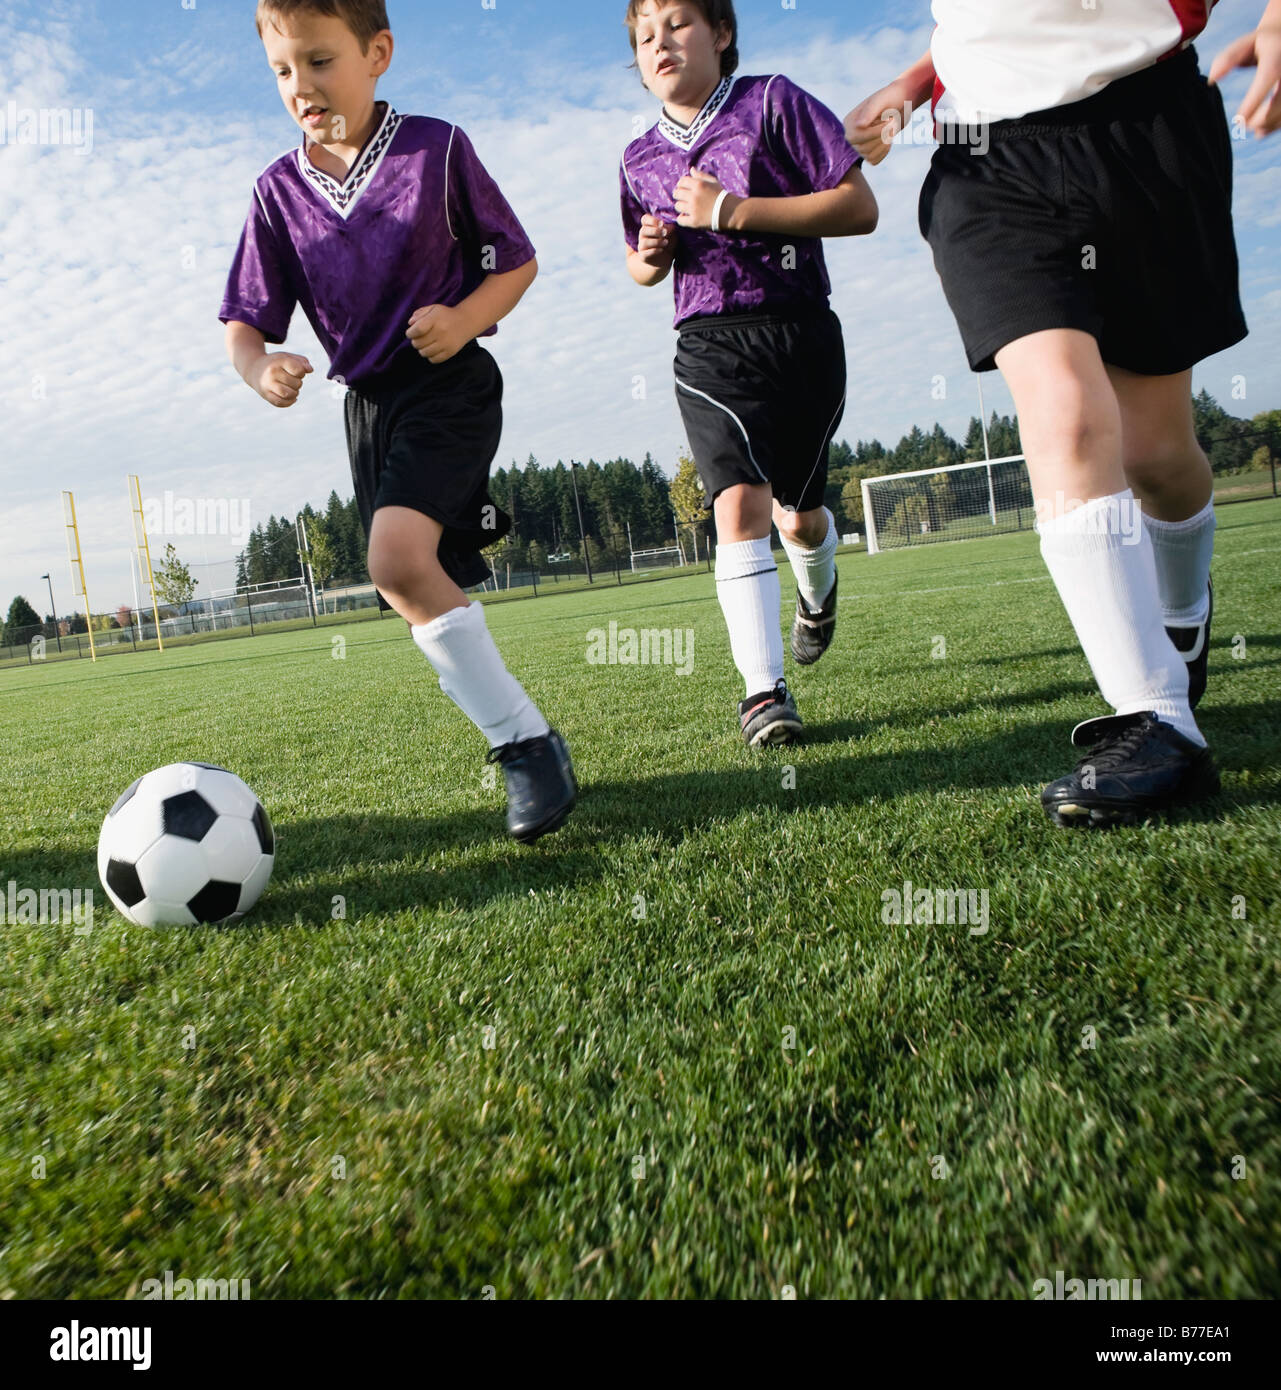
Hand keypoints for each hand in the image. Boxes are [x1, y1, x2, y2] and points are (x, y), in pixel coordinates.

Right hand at [250, 352, 312, 407]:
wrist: (254, 369)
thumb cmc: (276, 363)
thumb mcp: (287, 357)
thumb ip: (302, 361)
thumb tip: (310, 370)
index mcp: (278, 361)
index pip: (299, 370)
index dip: (302, 372)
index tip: (297, 371)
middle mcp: (272, 373)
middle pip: (296, 383)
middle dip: (298, 383)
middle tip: (291, 379)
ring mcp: (268, 385)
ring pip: (289, 394)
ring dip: (295, 393)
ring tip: (291, 388)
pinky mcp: (266, 395)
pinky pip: (281, 403)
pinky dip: (289, 402)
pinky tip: (291, 397)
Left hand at [407, 304, 474, 362]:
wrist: (466, 322)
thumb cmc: (445, 315)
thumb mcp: (433, 309)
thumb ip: (420, 314)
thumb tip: (410, 324)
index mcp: (435, 319)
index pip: (418, 330)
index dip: (410, 333)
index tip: (410, 333)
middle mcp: (441, 332)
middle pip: (418, 343)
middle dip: (415, 341)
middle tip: (419, 338)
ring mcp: (446, 343)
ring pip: (424, 353)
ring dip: (422, 349)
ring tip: (425, 344)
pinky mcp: (450, 352)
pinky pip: (433, 360)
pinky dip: (430, 356)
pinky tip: (433, 349)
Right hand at [636, 212, 677, 265]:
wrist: (666, 260)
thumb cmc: (668, 244)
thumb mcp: (672, 235)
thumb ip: (670, 229)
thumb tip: (668, 226)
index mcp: (649, 227)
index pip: (645, 219)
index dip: (652, 220)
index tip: (662, 223)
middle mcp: (643, 236)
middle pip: (643, 230)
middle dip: (655, 231)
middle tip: (665, 233)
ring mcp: (642, 246)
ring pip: (645, 242)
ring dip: (656, 241)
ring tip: (666, 242)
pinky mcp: (643, 257)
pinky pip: (645, 253)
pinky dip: (654, 251)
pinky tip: (661, 250)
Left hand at [674, 166, 737, 229]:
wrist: (730, 212)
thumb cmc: (721, 196)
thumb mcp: (713, 182)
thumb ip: (701, 175)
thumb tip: (691, 169)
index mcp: (698, 185)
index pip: (681, 181)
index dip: (681, 185)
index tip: (683, 189)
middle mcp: (694, 196)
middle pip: (677, 194)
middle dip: (679, 195)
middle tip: (684, 199)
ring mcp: (693, 209)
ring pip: (677, 206)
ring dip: (681, 207)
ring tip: (687, 208)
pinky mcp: (694, 221)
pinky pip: (680, 220)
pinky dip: (682, 219)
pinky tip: (686, 217)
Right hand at [845, 74, 922, 164]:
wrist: (902, 103)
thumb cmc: (891, 98)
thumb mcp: (881, 100)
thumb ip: (870, 111)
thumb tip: (859, 125)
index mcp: (849, 122)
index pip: (856, 137)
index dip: (875, 132)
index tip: (890, 119)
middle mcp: (850, 135)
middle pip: (862, 148)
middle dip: (882, 137)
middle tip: (893, 122)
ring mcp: (859, 145)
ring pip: (869, 156)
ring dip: (885, 143)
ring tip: (892, 128)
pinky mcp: (869, 153)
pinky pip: (874, 161)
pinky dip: (884, 151)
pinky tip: (889, 139)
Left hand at [1208, 22, 1280, 136]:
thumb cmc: (1261, 44)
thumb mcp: (1245, 45)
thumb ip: (1228, 59)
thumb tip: (1211, 79)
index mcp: (1278, 52)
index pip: (1270, 74)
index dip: (1255, 100)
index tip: (1239, 120)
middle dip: (1264, 116)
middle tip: (1245, 126)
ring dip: (1272, 123)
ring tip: (1254, 130)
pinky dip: (1277, 123)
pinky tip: (1263, 130)